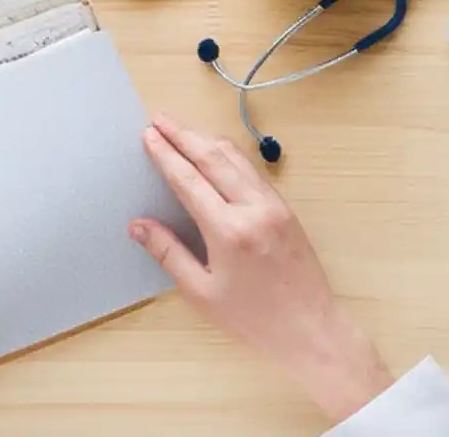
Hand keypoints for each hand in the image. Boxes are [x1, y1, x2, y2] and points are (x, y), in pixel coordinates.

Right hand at [130, 115, 394, 421]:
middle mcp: (254, 209)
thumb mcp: (201, 292)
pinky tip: (216, 152)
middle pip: (213, 158)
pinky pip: (253, 172)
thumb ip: (168, 253)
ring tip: (182, 129)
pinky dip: (230, 155)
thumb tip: (138, 224)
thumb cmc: (254, 318)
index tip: (149, 135)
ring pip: (237, 159)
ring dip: (207, 139)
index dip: (166, 154)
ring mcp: (274, 205)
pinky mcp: (286, 209)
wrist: (310, 328)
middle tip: (159, 120)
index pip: (189, 180)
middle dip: (184, 135)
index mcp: (229, 231)